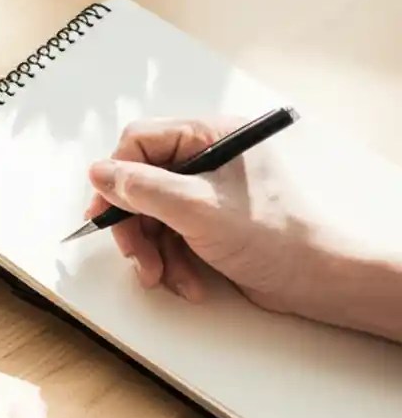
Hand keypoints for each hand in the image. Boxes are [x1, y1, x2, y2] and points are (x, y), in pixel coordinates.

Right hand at [84, 117, 401, 340]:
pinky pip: (170, 236)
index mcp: (210, 136)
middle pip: (141, 183)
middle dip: (136, 226)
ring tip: (162, 275)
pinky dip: (171, 261)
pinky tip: (186, 280)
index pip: (140, 143)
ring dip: (152, 250)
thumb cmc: (276, 236)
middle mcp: (207, 159)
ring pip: (152, 215)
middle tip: (135, 254)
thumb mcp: (197, 208)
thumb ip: (142, 188)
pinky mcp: (209, 222)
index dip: (117, 177)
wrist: (318, 281)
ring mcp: (207, 192)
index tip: (105, 210)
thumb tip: (99, 173)